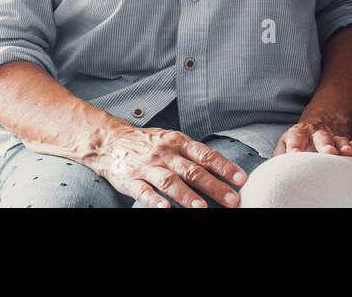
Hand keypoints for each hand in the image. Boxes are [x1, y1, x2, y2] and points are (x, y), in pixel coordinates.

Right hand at [84, 125, 247, 207]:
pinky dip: (155, 202)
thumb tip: (222, 170)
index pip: (206, 154)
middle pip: (193, 170)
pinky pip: (144, 192)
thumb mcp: (172, 141)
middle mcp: (165, 153)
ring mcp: (148, 167)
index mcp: (178, 142)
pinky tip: (165, 210)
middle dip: (214, 186)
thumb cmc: (148, 143)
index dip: (224, 167)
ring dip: (187, 195)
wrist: (110, 141)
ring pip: (170, 181)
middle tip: (232, 200)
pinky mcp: (131, 180)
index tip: (241, 179)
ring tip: (202, 208)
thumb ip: (193, 154)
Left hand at [276, 112, 351, 156]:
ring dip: (344, 146)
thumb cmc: (300, 138)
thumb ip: (280, 154)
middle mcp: (316, 134)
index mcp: (299, 134)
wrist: (323, 118)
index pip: (295, 138)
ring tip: (347, 153)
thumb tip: (274, 169)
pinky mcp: (345, 140)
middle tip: (329, 153)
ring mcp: (332, 137)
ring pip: (339, 140)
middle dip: (325, 145)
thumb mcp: (286, 141)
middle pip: (321, 138)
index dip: (295, 146)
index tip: (295, 154)